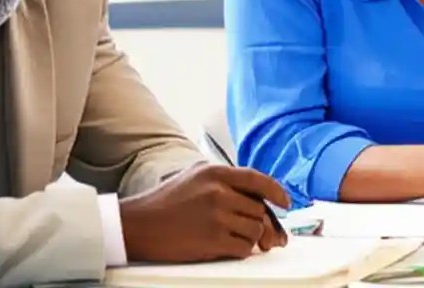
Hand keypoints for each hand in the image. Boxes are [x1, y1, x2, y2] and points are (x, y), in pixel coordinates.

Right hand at [119, 163, 291, 261]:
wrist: (138, 225)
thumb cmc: (164, 202)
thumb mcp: (194, 177)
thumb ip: (224, 180)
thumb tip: (255, 193)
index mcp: (216, 173)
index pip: (258, 180)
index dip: (277, 191)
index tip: (285, 202)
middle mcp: (219, 192)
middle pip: (259, 209)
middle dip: (263, 222)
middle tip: (267, 233)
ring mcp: (217, 216)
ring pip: (255, 229)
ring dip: (252, 237)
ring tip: (240, 239)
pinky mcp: (213, 240)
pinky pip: (244, 247)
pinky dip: (243, 250)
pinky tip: (232, 247)